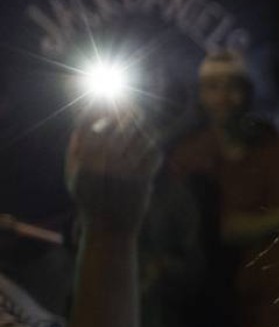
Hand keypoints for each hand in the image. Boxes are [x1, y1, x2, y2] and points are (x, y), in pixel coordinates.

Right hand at [65, 112, 161, 235]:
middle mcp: (101, 163)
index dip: (101, 107)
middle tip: (135, 109)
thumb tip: (87, 115)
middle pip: (119, 126)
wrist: (109, 228)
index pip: (90, 123)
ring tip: (145, 126)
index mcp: (81, 159)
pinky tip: (153, 148)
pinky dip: (155, 150)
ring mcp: (123, 171)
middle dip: (129, 113)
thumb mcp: (73, 173)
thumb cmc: (89, 198)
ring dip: (145, 129)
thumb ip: (77, 145)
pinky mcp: (142, 179)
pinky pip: (154, 154)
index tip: (110, 98)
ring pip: (141, 138)